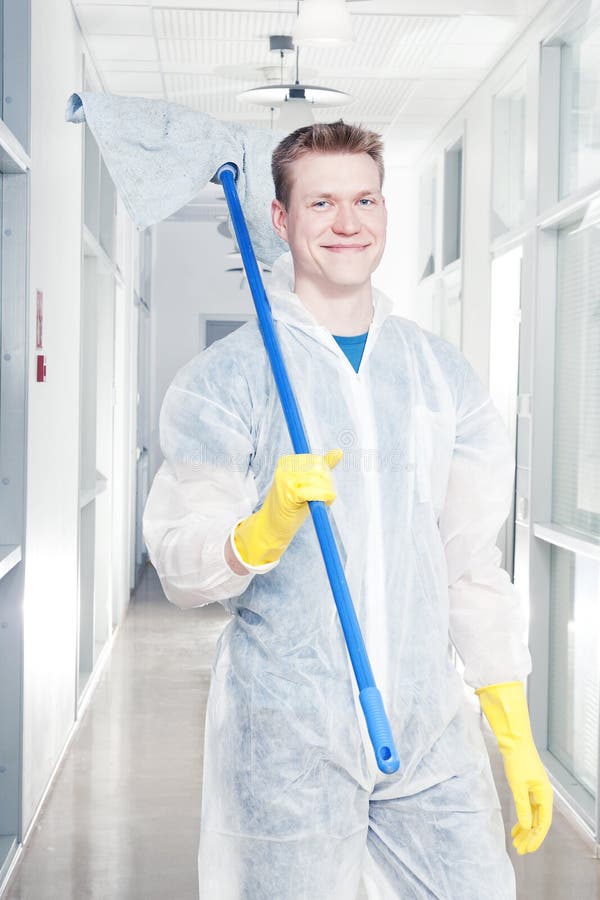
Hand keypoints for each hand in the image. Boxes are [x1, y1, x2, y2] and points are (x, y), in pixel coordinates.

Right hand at [233, 450, 342, 566]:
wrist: (272, 527)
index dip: (326, 475)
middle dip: (328, 483)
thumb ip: (322, 468)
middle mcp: (284, 468)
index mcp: (287, 462)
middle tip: (327, 496)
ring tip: (323, 501)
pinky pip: (313, 492)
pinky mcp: (288, 494)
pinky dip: (323, 498)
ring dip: (327, 493)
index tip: (325, 486)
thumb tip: (339, 451)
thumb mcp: (307, 483)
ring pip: (318, 480)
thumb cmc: (292, 505)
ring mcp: (284, 480)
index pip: (317, 461)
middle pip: (319, 469)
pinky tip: (322, 504)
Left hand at [476, 681, 552, 853]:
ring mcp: (535, 791)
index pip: (543, 823)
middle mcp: (542, 794)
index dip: (536, 838)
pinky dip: (521, 818)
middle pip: (538, 821)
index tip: (528, 849)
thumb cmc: (517, 760)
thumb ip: (522, 807)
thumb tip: (526, 826)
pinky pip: (527, 808)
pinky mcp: (527, 786)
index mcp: (544, 795)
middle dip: (529, 836)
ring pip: (532, 816)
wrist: (514, 741)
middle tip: (520, 850)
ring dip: (525, 829)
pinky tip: (515, 827)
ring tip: (516, 842)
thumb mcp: (518, 786)